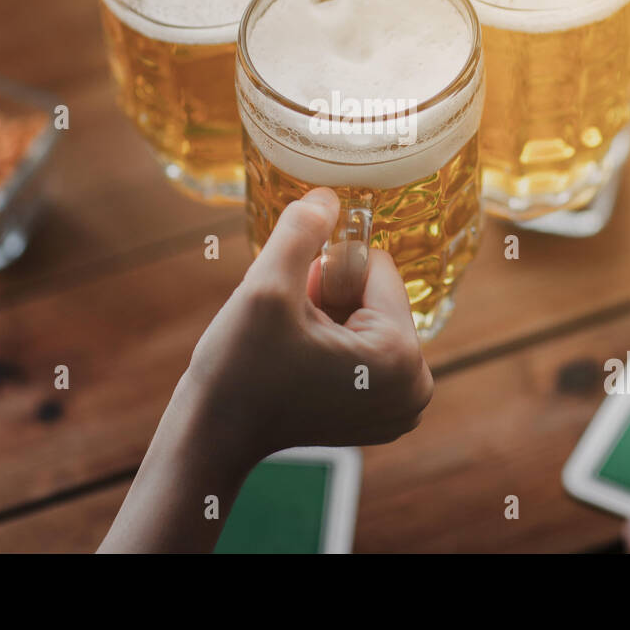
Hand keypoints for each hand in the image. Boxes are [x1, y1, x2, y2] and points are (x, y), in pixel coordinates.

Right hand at [186, 187, 433, 463]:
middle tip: (289, 329)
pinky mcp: (383, 412)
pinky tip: (298, 365)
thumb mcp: (266, 286)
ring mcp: (403, 405)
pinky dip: (330, 342)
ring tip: (289, 347)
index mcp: (401, 355)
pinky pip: (364, 346)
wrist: (213, 435)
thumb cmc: (238, 370)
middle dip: (329, 298)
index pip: (376, 266)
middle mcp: (416, 385)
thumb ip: (302, 230)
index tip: (295, 301)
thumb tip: (329, 194)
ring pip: (367, 317)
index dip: (327, 271)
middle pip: (375, 294)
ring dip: (325, 317)